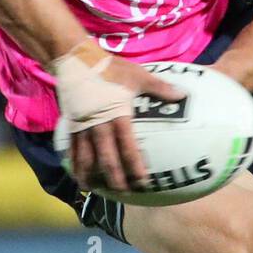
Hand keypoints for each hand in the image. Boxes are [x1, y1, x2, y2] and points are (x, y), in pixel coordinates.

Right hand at [51, 38, 184, 192]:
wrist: (74, 59)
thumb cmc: (109, 68)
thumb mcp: (137, 76)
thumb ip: (160, 88)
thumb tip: (182, 95)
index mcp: (116, 116)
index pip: (127, 147)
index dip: (135, 166)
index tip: (143, 181)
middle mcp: (98, 126)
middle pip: (107, 159)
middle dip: (116, 179)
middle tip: (125, 193)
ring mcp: (82, 127)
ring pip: (86, 159)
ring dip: (92, 176)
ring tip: (96, 191)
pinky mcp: (70, 125)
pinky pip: (72, 150)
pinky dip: (74, 165)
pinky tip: (77, 176)